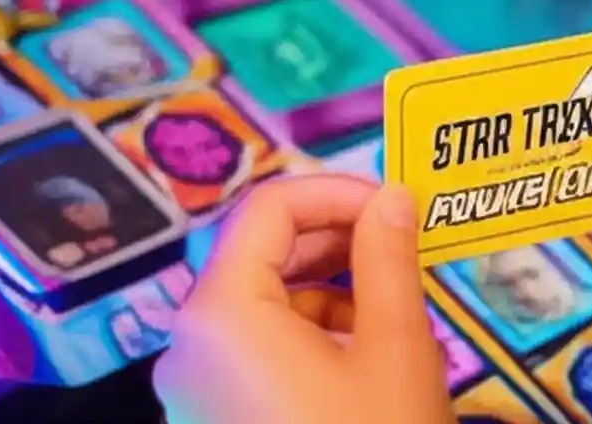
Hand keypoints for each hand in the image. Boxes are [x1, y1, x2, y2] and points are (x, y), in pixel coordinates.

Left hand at [153, 176, 453, 423]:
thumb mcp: (394, 346)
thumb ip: (388, 257)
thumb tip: (391, 196)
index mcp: (221, 314)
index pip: (268, 208)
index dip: (337, 191)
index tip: (396, 205)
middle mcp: (189, 345)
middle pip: (257, 253)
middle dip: (335, 240)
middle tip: (402, 244)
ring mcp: (194, 389)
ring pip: (259, 303)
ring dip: (327, 287)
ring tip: (394, 307)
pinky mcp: (212, 419)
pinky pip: (254, 349)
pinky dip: (308, 334)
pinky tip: (364, 354)